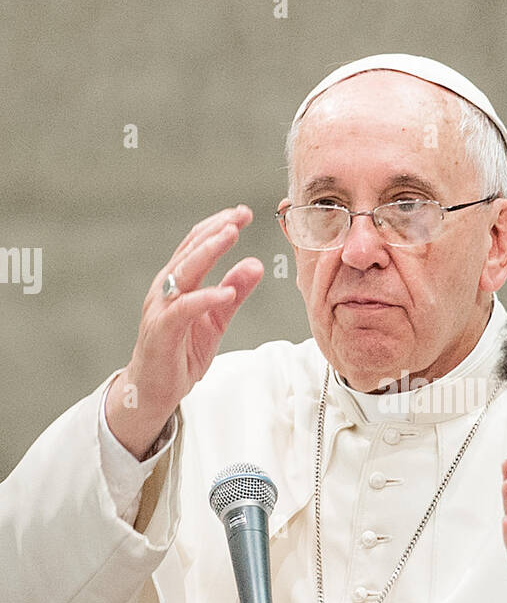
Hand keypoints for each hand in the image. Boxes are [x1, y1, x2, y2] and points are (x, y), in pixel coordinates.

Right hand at [105, 205, 263, 458]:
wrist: (154, 390)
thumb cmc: (180, 352)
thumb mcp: (216, 320)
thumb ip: (234, 292)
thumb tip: (255, 264)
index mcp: (177, 282)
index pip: (197, 245)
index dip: (219, 226)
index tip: (242, 212)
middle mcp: (165, 289)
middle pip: (190, 251)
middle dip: (215, 230)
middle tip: (239, 215)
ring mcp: (161, 308)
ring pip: (183, 272)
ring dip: (207, 252)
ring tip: (230, 236)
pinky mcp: (162, 330)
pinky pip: (183, 309)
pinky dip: (204, 298)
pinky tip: (225, 291)